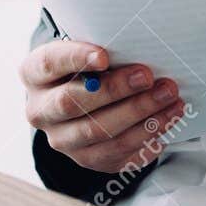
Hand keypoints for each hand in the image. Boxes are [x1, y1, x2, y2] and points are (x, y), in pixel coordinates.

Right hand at [21, 39, 185, 173]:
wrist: (81, 99)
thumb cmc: (87, 67)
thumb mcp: (84, 49)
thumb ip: (101, 49)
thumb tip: (138, 45)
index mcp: (34, 75)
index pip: (49, 63)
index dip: (75, 59)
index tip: (104, 56)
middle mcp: (41, 111)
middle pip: (73, 104)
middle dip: (116, 90)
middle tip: (148, 77)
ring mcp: (63, 140)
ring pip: (99, 133)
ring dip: (140, 115)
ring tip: (170, 98)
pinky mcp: (87, 159)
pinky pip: (118, 154)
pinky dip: (147, 137)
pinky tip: (167, 120)